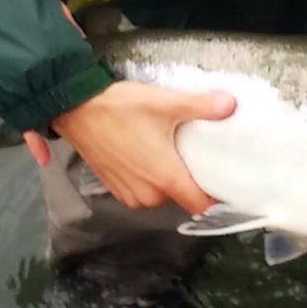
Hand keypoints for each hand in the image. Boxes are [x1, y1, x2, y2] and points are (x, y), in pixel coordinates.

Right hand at [44, 80, 234, 213]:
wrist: (75, 109)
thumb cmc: (119, 108)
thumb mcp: (166, 102)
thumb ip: (202, 106)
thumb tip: (231, 105)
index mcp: (164, 177)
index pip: (200, 204)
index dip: (215, 196)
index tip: (223, 180)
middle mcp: (147, 194)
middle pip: (181, 197)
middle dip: (189, 179)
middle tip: (194, 153)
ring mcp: (129, 194)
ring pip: (160, 195)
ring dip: (166, 179)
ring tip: (169, 151)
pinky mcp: (115, 188)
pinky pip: (142, 191)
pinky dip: (147, 178)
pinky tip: (147, 155)